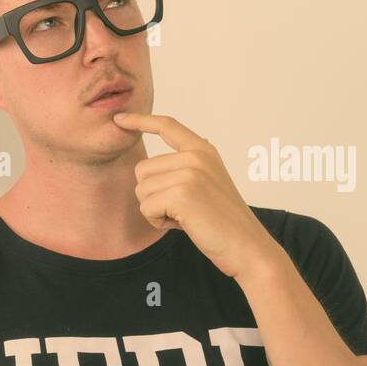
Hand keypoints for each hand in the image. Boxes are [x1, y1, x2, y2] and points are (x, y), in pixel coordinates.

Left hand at [112, 111, 284, 279]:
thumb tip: (151, 166)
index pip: (167, 125)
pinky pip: (146, 208)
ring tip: (186, 216)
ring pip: (141, 190)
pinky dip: (158, 222)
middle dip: (153, 196)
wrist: (247, 246)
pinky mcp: (181, 194)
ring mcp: (190, 173)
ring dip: (156, 210)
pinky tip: (183, 225)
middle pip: (142, 170)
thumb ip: (183, 169)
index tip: (119, 119)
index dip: (140, 120)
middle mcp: (196, 156)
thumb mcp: (206, 183)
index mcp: (203, 150)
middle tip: (183, 209)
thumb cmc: (221, 221)